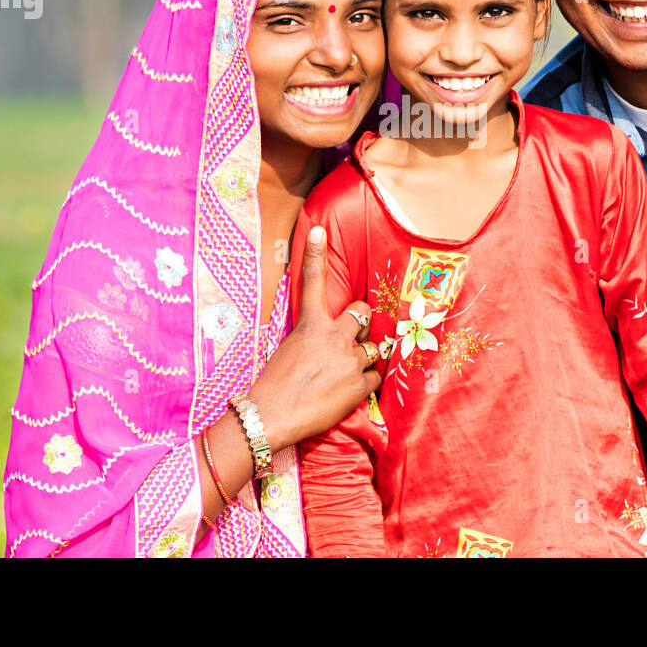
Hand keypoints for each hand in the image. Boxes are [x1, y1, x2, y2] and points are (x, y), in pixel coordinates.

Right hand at [248, 226, 379, 450]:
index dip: (315, 253)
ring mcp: (348, 360)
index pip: (313, 282)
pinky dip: (366, 382)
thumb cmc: (274, 385)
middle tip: (351, 338)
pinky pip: (375, 376)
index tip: (318, 230)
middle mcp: (333, 337)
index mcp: (310, 325)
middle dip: (361, 323)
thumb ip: (311, 335)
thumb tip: (324, 335)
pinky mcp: (358, 385)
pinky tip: (349, 391)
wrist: (270, 417)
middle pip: (362, 314)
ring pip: (373, 347)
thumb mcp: (289, 348)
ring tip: (344, 372)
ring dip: (364, 356)